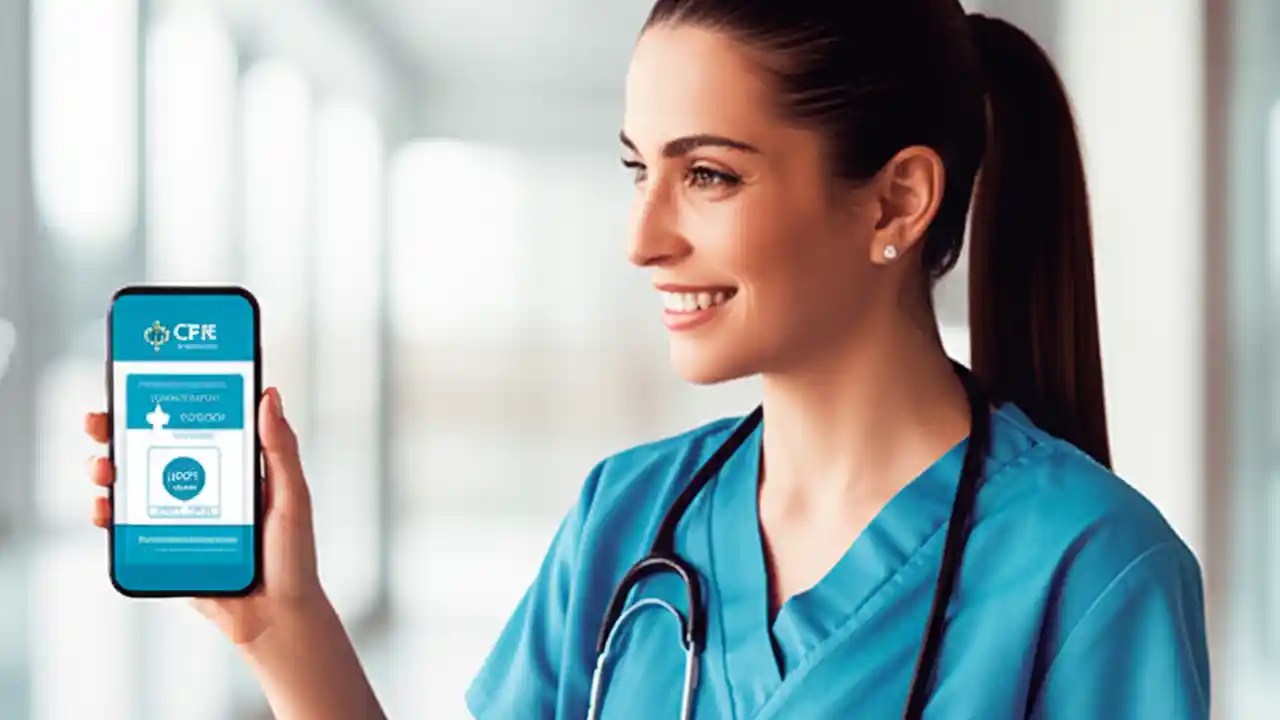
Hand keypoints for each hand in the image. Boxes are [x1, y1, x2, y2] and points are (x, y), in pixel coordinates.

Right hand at [87, 387, 330, 645]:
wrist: (275, 616)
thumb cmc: (292, 556)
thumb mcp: (292, 497)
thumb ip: (280, 450)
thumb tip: (268, 395)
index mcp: (233, 466)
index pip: (195, 424)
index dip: (166, 403)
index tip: (141, 383)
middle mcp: (202, 484)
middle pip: (152, 448)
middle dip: (119, 430)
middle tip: (101, 421)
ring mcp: (179, 514)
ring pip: (133, 483)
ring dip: (108, 468)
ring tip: (103, 466)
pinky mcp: (164, 545)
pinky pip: (128, 526)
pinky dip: (108, 514)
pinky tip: (103, 508)